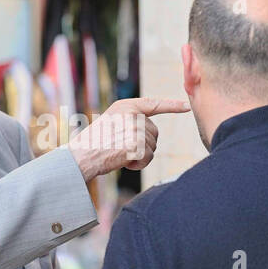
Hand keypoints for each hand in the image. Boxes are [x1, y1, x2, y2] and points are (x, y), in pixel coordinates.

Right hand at [67, 97, 189, 180]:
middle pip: (154, 133)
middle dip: (144, 145)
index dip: (172, 106)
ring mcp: (134, 128)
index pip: (153, 104)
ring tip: (120, 154)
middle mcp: (132, 114)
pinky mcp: (136, 144)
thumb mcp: (112, 123)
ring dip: (140, 156)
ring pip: (152, 146)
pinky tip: (124, 162)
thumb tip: (151, 131)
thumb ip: (130, 121)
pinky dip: (139, 164)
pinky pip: (148, 157)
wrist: (81, 156)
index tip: (186, 106)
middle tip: (123, 149)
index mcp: (125, 106)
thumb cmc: (94, 144)